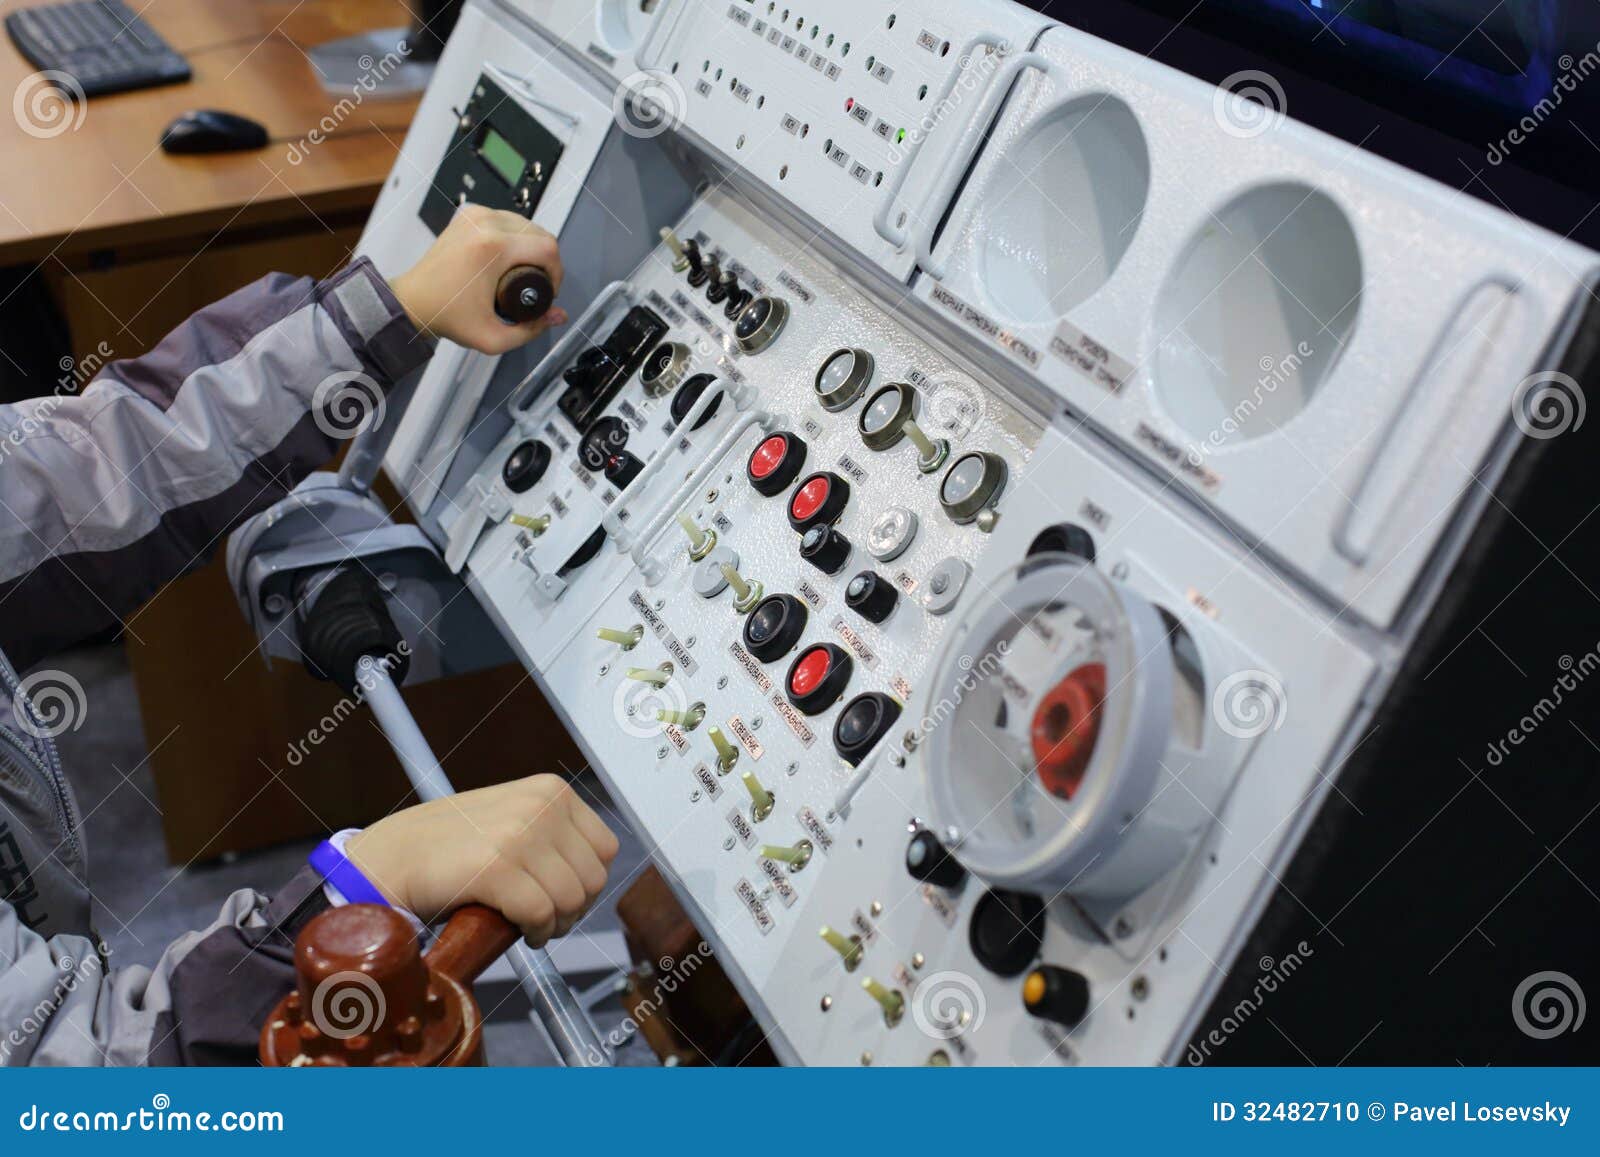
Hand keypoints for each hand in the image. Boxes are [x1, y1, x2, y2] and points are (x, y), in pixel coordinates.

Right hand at [344, 776, 619, 945]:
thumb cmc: (451, 845)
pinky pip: (541, 915)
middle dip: (573, 908)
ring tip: (531, 926)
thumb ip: (552, 831)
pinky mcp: (498, 867)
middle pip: (593, 879)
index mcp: (551, 790)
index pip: (605, 849)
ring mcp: (520, 834)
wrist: (392, 857)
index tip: (564, 898)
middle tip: (546, 919)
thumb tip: (596, 874)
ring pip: (571, 900)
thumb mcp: (512, 815)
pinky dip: (536, 933)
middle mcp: (541, 806)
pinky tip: (519, 932)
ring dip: (555, 925)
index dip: (589, 882)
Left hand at [388, 205, 569, 353]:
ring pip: (526, 224)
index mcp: (492, 247)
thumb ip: (532, 330)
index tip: (548, 289)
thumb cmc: (447, 315)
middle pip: (540, 233)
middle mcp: (485, 223)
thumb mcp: (493, 337)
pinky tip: (510, 257)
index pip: (547, 248)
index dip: (557, 272)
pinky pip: (508, 220)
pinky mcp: (470, 214)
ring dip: (532, 247)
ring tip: (525, 272)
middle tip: (537, 284)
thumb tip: (557, 315)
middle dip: (546, 260)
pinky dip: (515, 237)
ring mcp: (476, 215)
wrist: (414, 300)